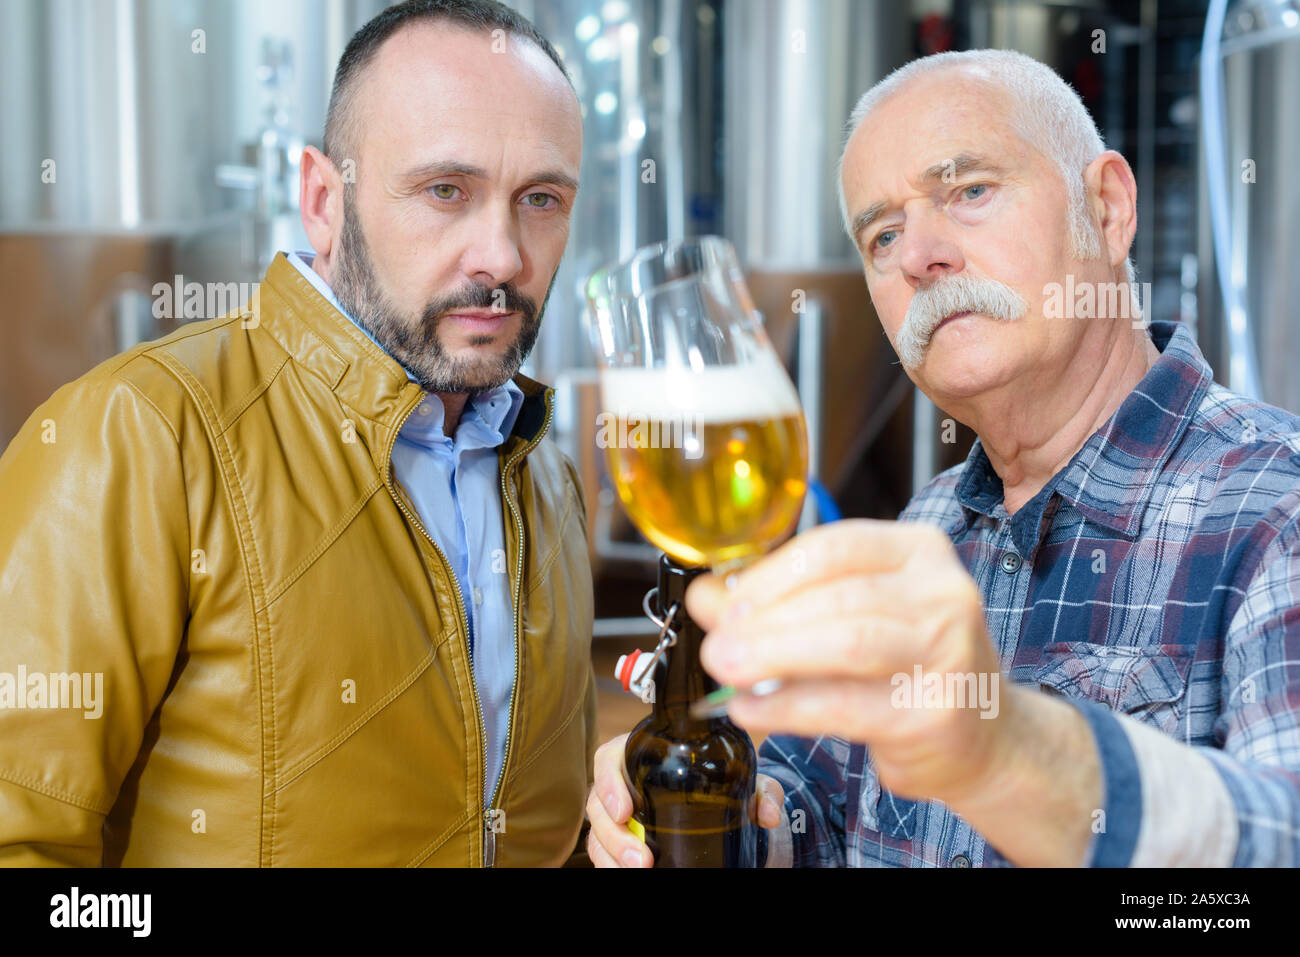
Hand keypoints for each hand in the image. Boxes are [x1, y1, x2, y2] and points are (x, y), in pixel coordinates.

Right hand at [585, 733, 784, 866]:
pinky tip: (626, 874)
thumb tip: (767, 814)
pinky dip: (610, 865)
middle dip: (614, 836)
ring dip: (612, 856)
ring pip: (597, 833)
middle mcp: (622, 783)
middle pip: (598, 804)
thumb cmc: (724, 785)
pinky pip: (602, 853)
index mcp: (642, 755)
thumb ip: (761, 791)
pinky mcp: (619, 840)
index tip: (624, 810)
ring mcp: (617, 814)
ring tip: (640, 871)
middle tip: (642, 859)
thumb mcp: (746, 783)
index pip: (609, 759)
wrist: (722, 810)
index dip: (609, 782)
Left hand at [685, 518, 1015, 807]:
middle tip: (715, 647)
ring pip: (846, 643)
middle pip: (836, 595)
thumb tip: (706, 598)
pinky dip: (787, 707)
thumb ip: (778, 603)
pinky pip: (846, 704)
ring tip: (725, 671)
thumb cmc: (907, 665)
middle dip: (763, 622)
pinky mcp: (936, 711)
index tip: (724, 604)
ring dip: (772, 657)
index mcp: (918, 551)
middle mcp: (943, 592)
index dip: (770, 575)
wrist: (984, 736)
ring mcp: (947, 651)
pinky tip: (751, 710)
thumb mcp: (848, 617)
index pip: (833, 547)